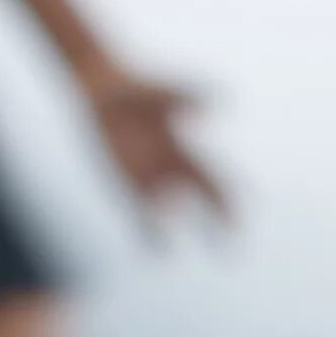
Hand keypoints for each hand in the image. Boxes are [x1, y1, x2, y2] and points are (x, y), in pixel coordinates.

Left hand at [80, 63, 231, 237]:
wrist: (100, 87)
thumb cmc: (134, 86)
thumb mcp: (161, 91)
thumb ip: (187, 94)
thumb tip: (219, 98)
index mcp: (183, 152)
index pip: (214, 183)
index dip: (228, 205)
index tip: (235, 225)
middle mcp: (169, 169)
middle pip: (201, 200)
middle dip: (217, 222)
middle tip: (229, 250)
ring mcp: (146, 176)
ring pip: (167, 209)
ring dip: (170, 225)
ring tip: (171, 246)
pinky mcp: (123, 180)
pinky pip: (138, 211)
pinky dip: (147, 230)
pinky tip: (155, 250)